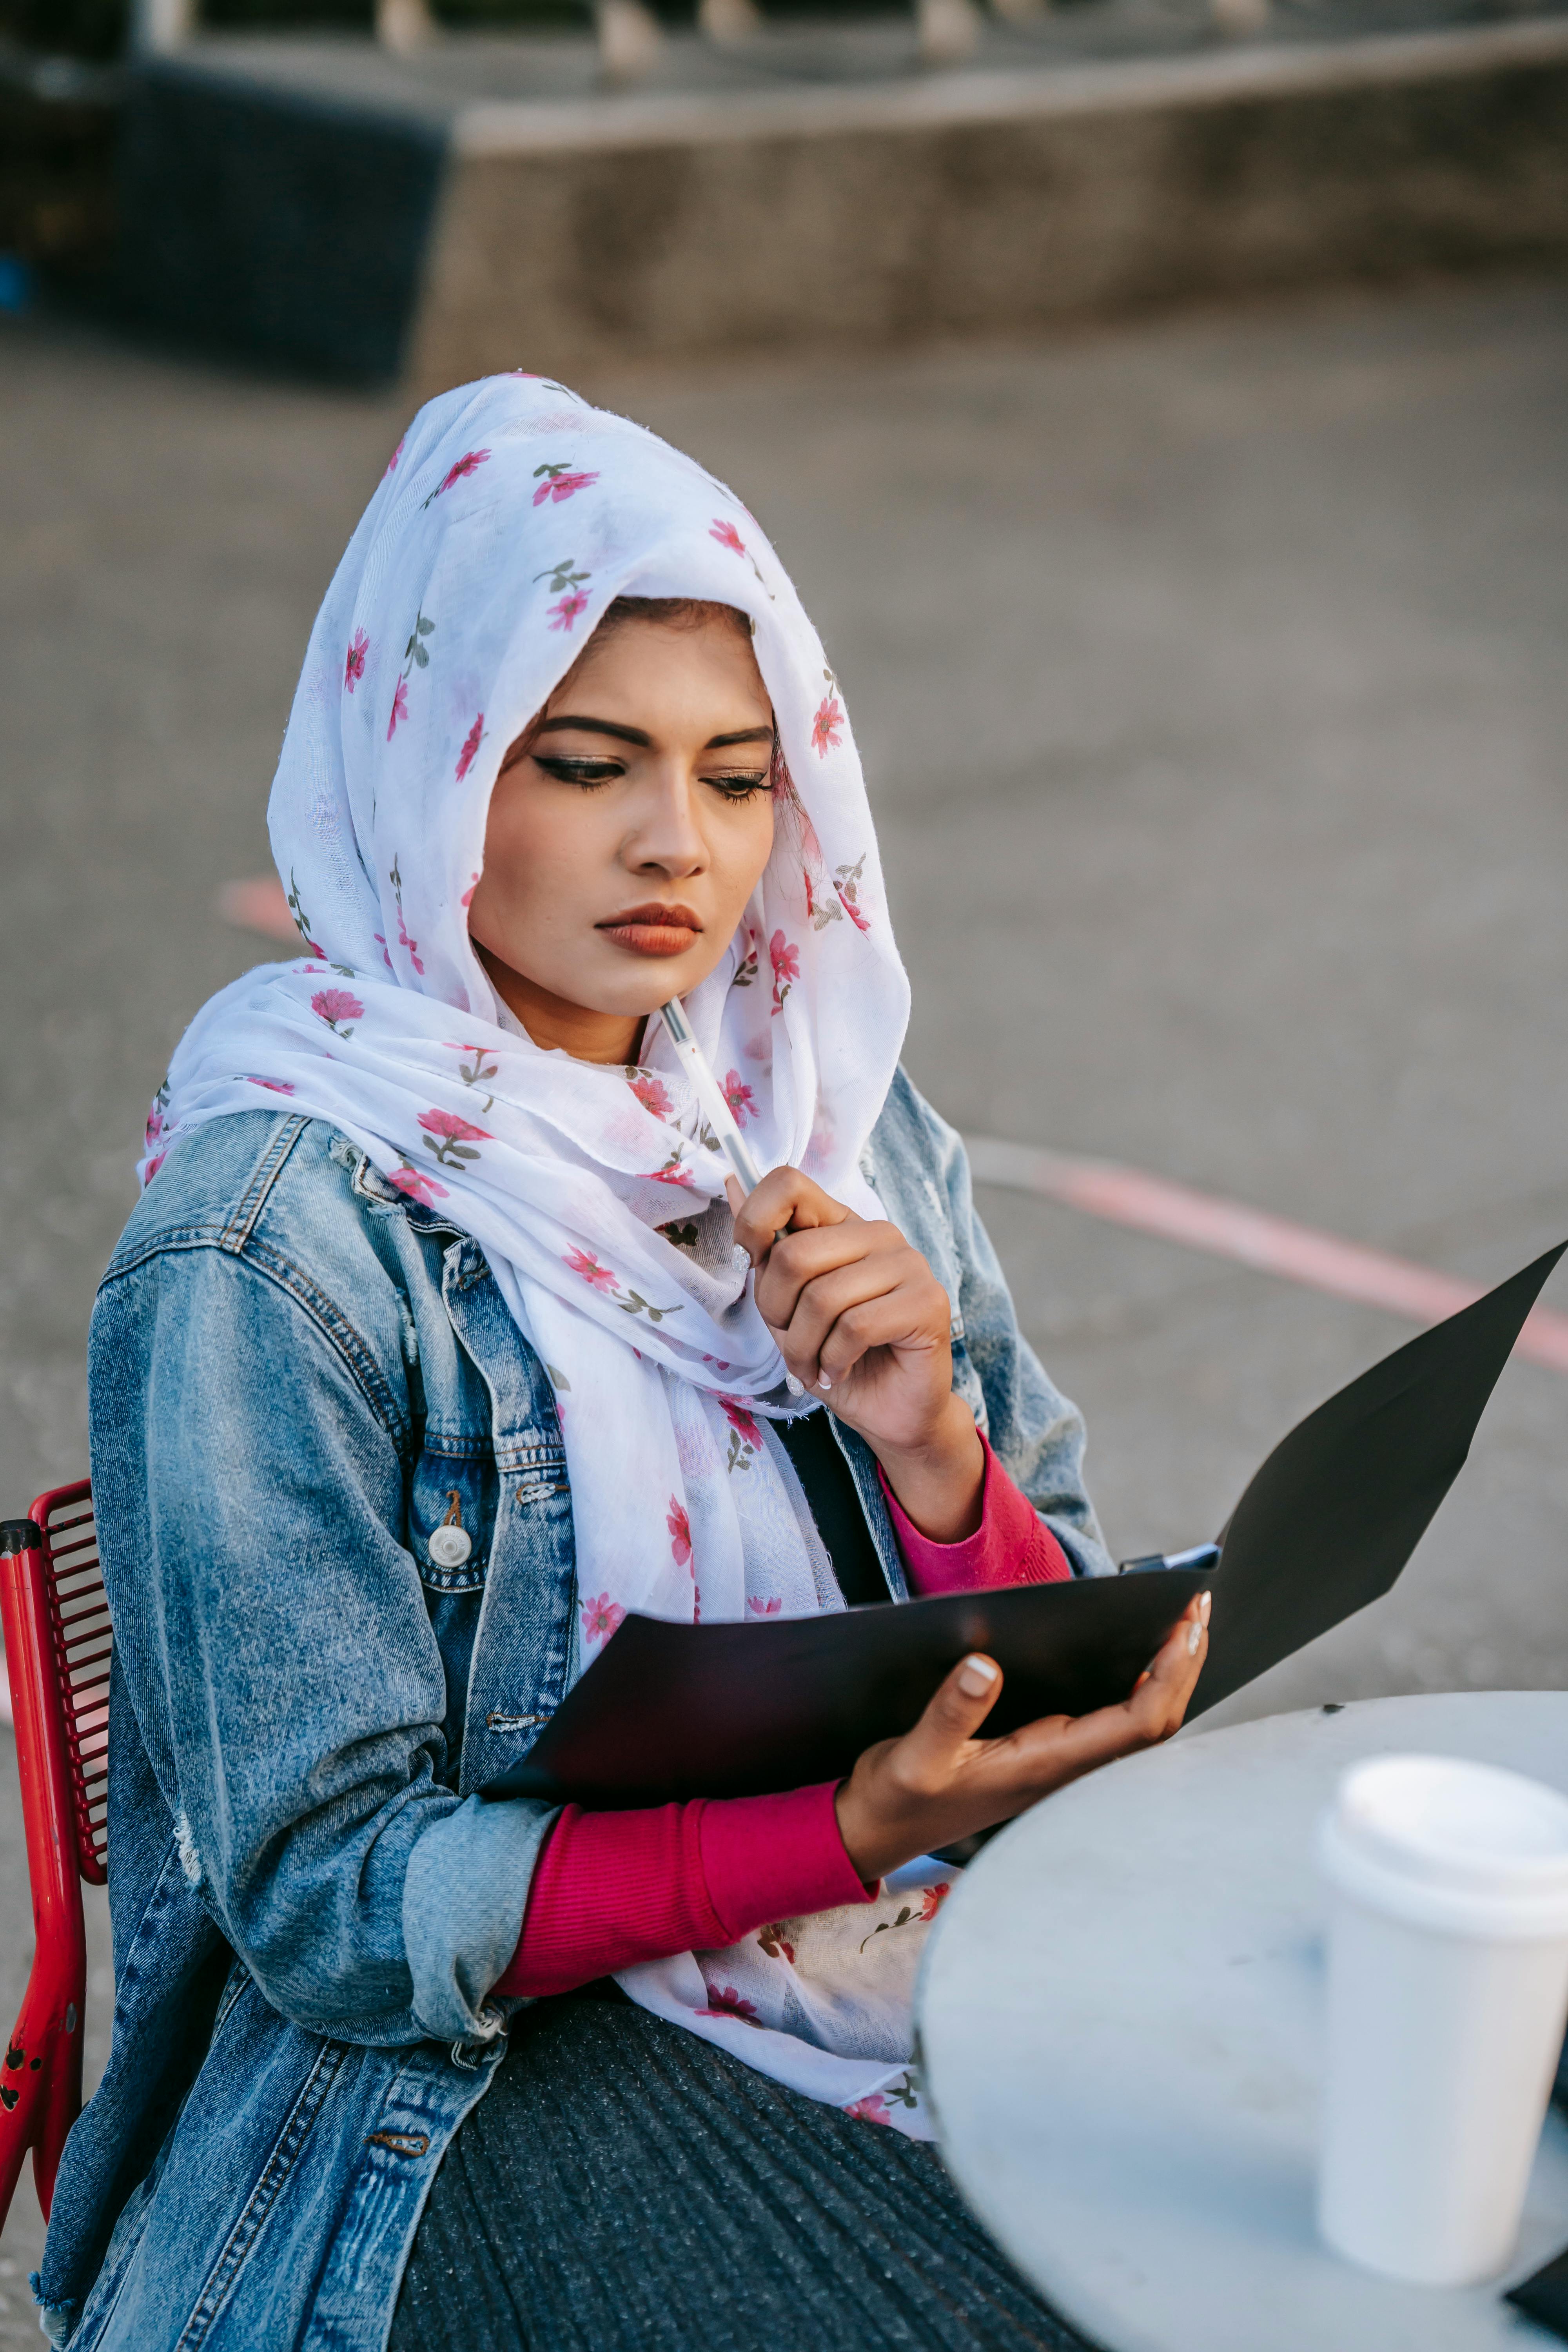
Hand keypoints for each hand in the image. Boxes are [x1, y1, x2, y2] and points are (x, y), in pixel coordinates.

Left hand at [729, 1166, 983, 1541]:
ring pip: (822, 1297)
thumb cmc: (837, 1357)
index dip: (754, 1222)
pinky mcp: (927, 1301)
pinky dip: (833, 1360)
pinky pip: (855, 1326)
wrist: (890, 1412)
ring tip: (814, 1365)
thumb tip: (730, 1182)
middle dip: (776, 1312)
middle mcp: (878, 1234)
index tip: (754, 1265)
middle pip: (794, 1254)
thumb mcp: (785, 1307)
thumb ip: (764, 1250)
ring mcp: (908, 1264)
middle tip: (792, 1343)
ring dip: (803, 1348)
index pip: (789, 1183)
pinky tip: (839, 1370)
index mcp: (841, 1224)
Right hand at [833, 1591, 1212, 1880]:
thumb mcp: (910, 1756)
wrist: (875, 1834)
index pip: (1135, 1724)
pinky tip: (1134, 1657)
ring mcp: (1058, 1764)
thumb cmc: (895, 1799)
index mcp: (1045, 1767)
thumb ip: (949, 1713)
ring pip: (1137, 1723)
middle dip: (1183, 1666)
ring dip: (1165, 1674)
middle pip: (1152, 1723)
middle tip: (1198, 1608)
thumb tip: (985, 1664)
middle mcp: (1064, 1768)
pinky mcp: (1042, 1755)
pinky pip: (1110, 1722)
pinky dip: (1136, 1685)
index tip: (1185, 1626)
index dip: (1169, 1676)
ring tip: (1181, 1622)